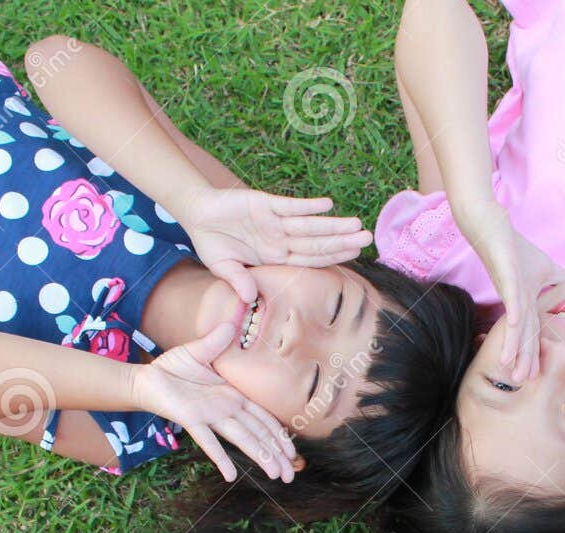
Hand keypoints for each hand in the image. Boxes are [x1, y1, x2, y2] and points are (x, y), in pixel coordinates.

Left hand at [133, 323, 296, 482]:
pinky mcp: (191, 420)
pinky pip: (208, 442)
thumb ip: (215, 342)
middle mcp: (225, 410)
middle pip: (257, 434)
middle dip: (276, 453)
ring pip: (242, 438)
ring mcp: (210, 416)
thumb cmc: (172, 367)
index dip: (278, 433)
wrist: (146, 377)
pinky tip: (231, 476)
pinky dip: (220, 459)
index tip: (292, 450)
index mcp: (232, 396)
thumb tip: (231, 323)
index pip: (262, 418)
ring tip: (277, 476)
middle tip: (291, 475)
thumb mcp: (197, 351)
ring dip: (260, 456)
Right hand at [178, 186, 370, 303]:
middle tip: (367, 237)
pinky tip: (327, 205)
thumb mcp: (222, 266)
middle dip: (341, 241)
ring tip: (356, 223)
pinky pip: (291, 205)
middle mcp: (281, 240)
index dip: (331, 258)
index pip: (309, 259)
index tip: (354, 257)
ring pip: (309, 225)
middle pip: (316, 242)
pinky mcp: (266, 203)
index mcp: (275, 257)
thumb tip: (248, 297)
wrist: (198, 214)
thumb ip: (237, 280)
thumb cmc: (212, 243)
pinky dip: (308, 206)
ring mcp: (276, 222)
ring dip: (332, 224)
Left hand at [457, 199, 564, 381]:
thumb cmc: (515, 248)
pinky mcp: (506, 273)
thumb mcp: (546, 268)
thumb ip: (564, 280)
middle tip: (521, 381)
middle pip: (521, 333)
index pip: (531, 332)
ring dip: (513, 343)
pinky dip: (514, 309)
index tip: (533, 376)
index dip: (532, 353)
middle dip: (521, 357)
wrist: (491, 227)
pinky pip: (511, 294)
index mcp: (525, 302)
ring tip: (510, 365)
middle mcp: (515, 300)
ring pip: (514, 321)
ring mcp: (510, 288)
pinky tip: (515, 325)